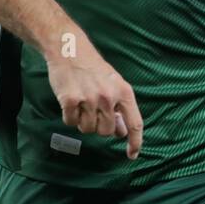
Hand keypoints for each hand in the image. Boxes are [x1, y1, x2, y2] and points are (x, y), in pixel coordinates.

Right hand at [46, 43, 142, 159]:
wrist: (69, 48)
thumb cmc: (93, 68)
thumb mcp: (113, 84)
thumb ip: (119, 109)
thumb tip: (122, 132)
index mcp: (124, 92)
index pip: (135, 123)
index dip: (135, 142)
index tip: (132, 155)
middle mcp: (108, 96)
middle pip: (106, 131)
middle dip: (99, 126)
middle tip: (93, 110)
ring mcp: (89, 99)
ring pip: (87, 129)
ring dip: (83, 121)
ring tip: (81, 102)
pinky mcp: (69, 100)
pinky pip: (70, 122)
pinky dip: (69, 116)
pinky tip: (70, 101)